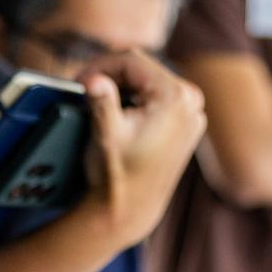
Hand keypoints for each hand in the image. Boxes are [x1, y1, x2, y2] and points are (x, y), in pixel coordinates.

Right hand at [77, 50, 206, 249]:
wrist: (130, 211)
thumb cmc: (118, 176)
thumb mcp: (106, 134)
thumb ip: (101, 102)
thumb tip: (93, 80)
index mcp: (176, 97)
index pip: (131, 60)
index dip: (100, 66)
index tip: (79, 81)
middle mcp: (192, 102)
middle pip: (142, 68)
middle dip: (110, 75)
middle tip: (84, 90)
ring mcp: (192, 113)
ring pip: (148, 81)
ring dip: (122, 87)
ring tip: (97, 102)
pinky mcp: (186, 124)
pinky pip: (157, 97)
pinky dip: (135, 99)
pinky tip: (117, 113)